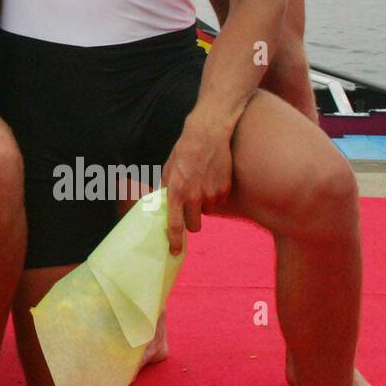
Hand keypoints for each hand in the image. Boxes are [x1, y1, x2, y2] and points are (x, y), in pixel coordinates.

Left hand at [161, 114, 233, 254]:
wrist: (207, 134)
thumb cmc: (184, 150)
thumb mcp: (168, 168)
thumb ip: (166, 189)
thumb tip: (160, 204)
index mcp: (176, 191)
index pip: (175, 224)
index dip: (174, 241)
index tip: (173, 251)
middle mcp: (194, 196)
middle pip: (195, 225)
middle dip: (192, 221)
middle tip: (190, 209)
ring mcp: (212, 194)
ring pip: (208, 212)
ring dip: (204, 204)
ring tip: (200, 183)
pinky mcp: (225, 189)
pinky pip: (218, 201)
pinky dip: (214, 194)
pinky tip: (211, 178)